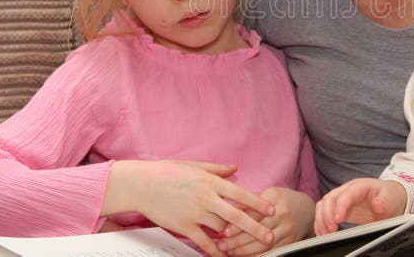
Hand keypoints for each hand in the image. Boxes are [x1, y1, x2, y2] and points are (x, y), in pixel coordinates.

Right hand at [103, 160, 274, 255]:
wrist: (141, 184)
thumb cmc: (167, 172)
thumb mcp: (195, 166)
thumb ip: (217, 169)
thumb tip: (235, 169)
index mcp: (210, 182)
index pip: (240, 194)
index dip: (257, 203)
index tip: (272, 211)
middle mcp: (206, 198)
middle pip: (236, 215)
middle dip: (256, 227)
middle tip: (270, 237)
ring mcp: (195, 214)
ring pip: (221, 229)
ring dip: (232, 236)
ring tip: (245, 244)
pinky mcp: (183, 227)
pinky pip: (204, 241)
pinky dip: (215, 250)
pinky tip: (223, 255)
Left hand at [218, 187, 314, 254]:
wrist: (307, 210)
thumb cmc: (282, 200)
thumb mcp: (268, 194)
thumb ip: (249, 202)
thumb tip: (226, 210)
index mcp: (274, 197)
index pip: (253, 213)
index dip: (237, 224)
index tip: (223, 231)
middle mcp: (282, 213)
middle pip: (257, 229)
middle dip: (237, 240)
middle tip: (222, 245)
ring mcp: (287, 229)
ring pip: (263, 243)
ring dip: (244, 250)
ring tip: (229, 252)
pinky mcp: (290, 241)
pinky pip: (271, 251)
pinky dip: (256, 255)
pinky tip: (244, 256)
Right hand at [314, 178, 405, 235]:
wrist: (390, 198)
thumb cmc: (389, 196)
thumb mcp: (390, 197)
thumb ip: (384, 200)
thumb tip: (378, 204)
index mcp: (359, 186)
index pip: (345, 195)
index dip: (340, 206)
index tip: (337, 220)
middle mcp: (347, 190)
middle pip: (329, 198)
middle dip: (327, 214)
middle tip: (331, 230)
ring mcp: (342, 199)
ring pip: (323, 205)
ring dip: (321, 219)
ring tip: (325, 234)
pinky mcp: (340, 208)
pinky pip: (324, 212)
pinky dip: (321, 222)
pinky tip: (323, 234)